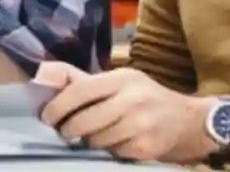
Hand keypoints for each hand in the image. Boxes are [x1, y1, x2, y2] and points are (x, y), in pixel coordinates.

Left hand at [36, 63, 214, 164]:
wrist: (188, 120)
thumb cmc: (143, 97)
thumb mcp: (117, 80)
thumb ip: (79, 79)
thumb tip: (41, 76)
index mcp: (121, 78)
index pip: (79, 91)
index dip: (58, 106)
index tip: (46, 118)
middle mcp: (132, 99)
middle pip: (85, 121)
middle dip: (69, 129)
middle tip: (65, 132)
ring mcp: (141, 124)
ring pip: (97, 140)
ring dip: (90, 141)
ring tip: (95, 134)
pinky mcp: (147, 147)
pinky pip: (113, 153)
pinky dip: (110, 150)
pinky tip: (116, 142)